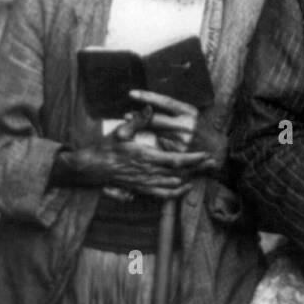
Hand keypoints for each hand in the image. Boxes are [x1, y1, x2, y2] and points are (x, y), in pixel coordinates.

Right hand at [51, 117, 211, 198]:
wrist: (91, 168)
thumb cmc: (106, 147)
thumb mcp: (121, 131)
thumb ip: (138, 120)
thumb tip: (150, 108)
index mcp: (145, 156)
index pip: (175, 160)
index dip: (192, 159)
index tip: (205, 154)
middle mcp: (147, 172)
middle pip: (179, 174)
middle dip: (197, 169)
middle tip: (212, 163)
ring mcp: (145, 183)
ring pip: (173, 185)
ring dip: (190, 179)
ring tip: (203, 172)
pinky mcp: (141, 190)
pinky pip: (162, 195)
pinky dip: (176, 193)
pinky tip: (185, 187)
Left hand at [129, 89, 227, 168]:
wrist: (216, 150)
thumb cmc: (201, 129)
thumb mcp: (192, 115)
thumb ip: (173, 111)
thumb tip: (149, 106)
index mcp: (189, 111)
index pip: (165, 101)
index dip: (147, 97)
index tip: (132, 94)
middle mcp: (186, 125)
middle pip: (156, 118)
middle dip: (139, 116)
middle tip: (125, 115)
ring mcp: (182, 140)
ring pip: (155, 132)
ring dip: (142, 129)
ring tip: (130, 126)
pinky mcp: (178, 153)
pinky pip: (160, 146)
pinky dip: (153, 143)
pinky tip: (146, 143)